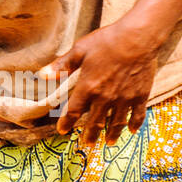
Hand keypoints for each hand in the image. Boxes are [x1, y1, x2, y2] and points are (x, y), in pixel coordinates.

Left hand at [47, 22, 157, 143]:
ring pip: (116, 122)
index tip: (62, 131)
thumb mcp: (80, 50)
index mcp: (88, 87)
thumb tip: (42, 75)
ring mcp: (124, 98)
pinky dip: (134, 124)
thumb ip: (62, 65)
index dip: (67, 123)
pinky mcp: (140, 95)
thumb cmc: (107, 40)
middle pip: (95, 122)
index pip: (74, 111)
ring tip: (109, 143)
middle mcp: (105, 98)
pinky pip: (137, 115)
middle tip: (87, 144)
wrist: (138, 37)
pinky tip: (132, 131)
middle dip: (90, 135)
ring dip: (112, 135)